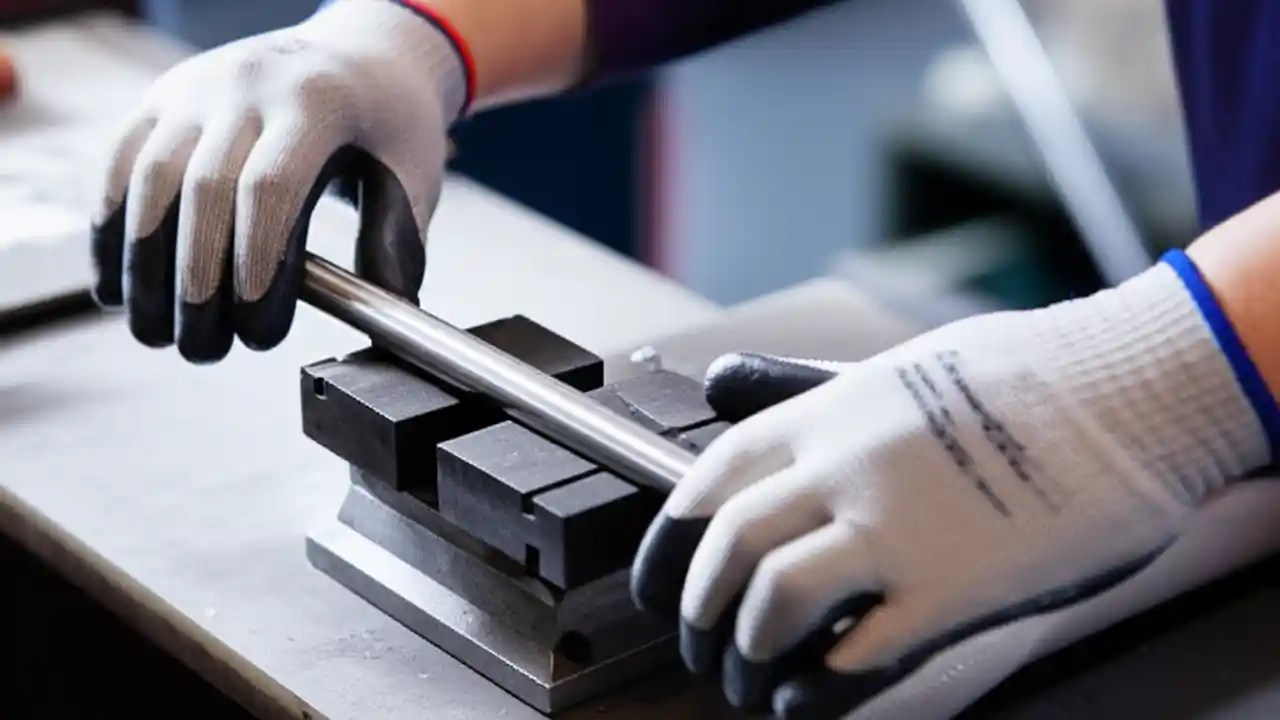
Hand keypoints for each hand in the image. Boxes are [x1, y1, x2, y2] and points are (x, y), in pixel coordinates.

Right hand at [91, 0, 466, 361]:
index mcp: (317, 104)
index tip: (256, 329)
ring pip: (149, 178)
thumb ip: (396, 246)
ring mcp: (196, 88)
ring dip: (143, 266)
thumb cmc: (388, 122)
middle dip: (196, 283)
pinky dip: (112, 228)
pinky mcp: (162, 97)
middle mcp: (247, 87)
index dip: (256, 264)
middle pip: (203, 188)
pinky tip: (119, 284)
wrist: (359, 55)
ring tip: (155, 331)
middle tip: (204, 349)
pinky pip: (121, 163)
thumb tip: (382, 320)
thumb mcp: (413, 174)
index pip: (272, 186)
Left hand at [632, 261, 1269, 718]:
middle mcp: (842, 469)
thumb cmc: (1014, 376)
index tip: (656, 592)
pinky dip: (814, 688)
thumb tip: (721, 379)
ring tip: (751, 681)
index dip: (665, 549)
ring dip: (748, 655)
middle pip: (726, 552)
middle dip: (697, 615)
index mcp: (821, 415)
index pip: (706, 485)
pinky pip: (855, 654)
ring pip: (772, 602)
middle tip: (699, 649)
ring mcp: (894, 529)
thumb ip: (800, 386)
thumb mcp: (886, 366)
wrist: (1122, 393)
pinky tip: (805, 699)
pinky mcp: (950, 589)